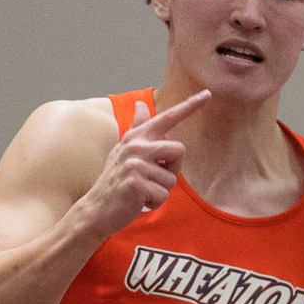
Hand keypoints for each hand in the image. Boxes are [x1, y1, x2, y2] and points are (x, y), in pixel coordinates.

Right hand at [83, 90, 210, 235]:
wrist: (96, 209)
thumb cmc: (115, 181)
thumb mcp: (123, 150)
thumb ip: (136, 127)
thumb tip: (140, 103)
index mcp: (136, 137)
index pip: (167, 117)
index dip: (189, 106)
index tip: (208, 94)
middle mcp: (135, 146)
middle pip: (179, 150)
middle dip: (174, 169)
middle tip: (154, 179)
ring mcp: (134, 164)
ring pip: (172, 178)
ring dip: (162, 191)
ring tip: (142, 191)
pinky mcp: (135, 183)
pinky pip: (162, 195)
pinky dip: (154, 203)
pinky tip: (138, 202)